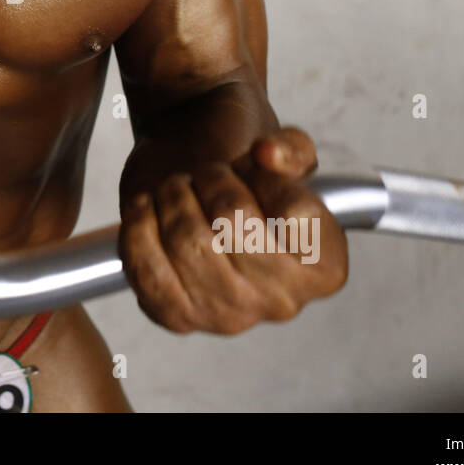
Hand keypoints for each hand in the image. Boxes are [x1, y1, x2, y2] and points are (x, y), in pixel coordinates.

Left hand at [118, 126, 347, 334]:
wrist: (196, 190)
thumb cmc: (247, 178)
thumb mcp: (284, 154)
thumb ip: (293, 148)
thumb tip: (269, 153)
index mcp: (323, 268)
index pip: (296, 214)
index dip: (267, 179)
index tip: (256, 171)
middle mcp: (282, 302)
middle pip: (235, 224)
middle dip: (212, 181)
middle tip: (206, 173)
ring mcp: (229, 317)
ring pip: (188, 242)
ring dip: (174, 197)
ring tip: (178, 187)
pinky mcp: (176, 315)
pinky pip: (147, 267)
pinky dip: (140, 225)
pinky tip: (147, 208)